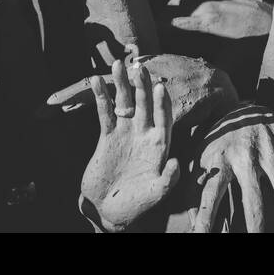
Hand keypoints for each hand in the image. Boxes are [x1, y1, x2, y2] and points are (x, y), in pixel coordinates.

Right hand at [80, 55, 180, 231]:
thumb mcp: (155, 194)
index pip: (163, 119)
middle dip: (142, 86)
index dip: (162, 104)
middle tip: (139, 67)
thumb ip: (167, 180)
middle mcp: (143, 134)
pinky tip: (96, 81)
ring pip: (124, 102)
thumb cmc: (136, 205)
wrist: (108, 210)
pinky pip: (104, 112)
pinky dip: (101, 97)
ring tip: (117, 64)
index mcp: (159, 145)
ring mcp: (125, 133)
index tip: (160, 88)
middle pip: (145, 104)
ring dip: (121, 84)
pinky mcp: (107, 135)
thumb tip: (177, 162)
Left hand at [192, 102, 273, 231]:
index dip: (206, 220)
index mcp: (218, 159)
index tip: (202, 237)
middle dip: (256, 227)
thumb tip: (191, 222)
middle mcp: (244, 156)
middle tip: (258, 243)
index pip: (210, 196)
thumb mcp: (200, 159)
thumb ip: (193, 188)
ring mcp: (269, 151)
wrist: (246, 106)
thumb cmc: (219, 142)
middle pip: (253, 200)